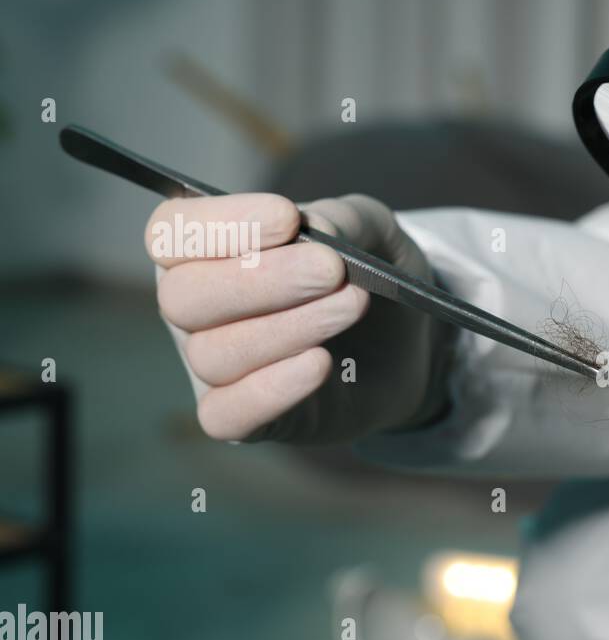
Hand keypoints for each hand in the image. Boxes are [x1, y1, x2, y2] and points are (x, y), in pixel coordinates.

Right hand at [147, 192, 453, 443]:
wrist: (405, 347)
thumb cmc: (365, 276)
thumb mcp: (368, 231)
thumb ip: (342, 220)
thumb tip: (315, 230)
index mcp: (205, 251)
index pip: (172, 233)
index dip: (222, 224)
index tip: (289, 219)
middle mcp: (196, 312)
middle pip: (183, 297)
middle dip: (259, 279)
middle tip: (332, 270)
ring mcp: (214, 370)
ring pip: (214, 354)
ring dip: (289, 328)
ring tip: (353, 306)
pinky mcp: (244, 420)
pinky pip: (228, 413)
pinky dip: (272, 389)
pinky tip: (320, 363)